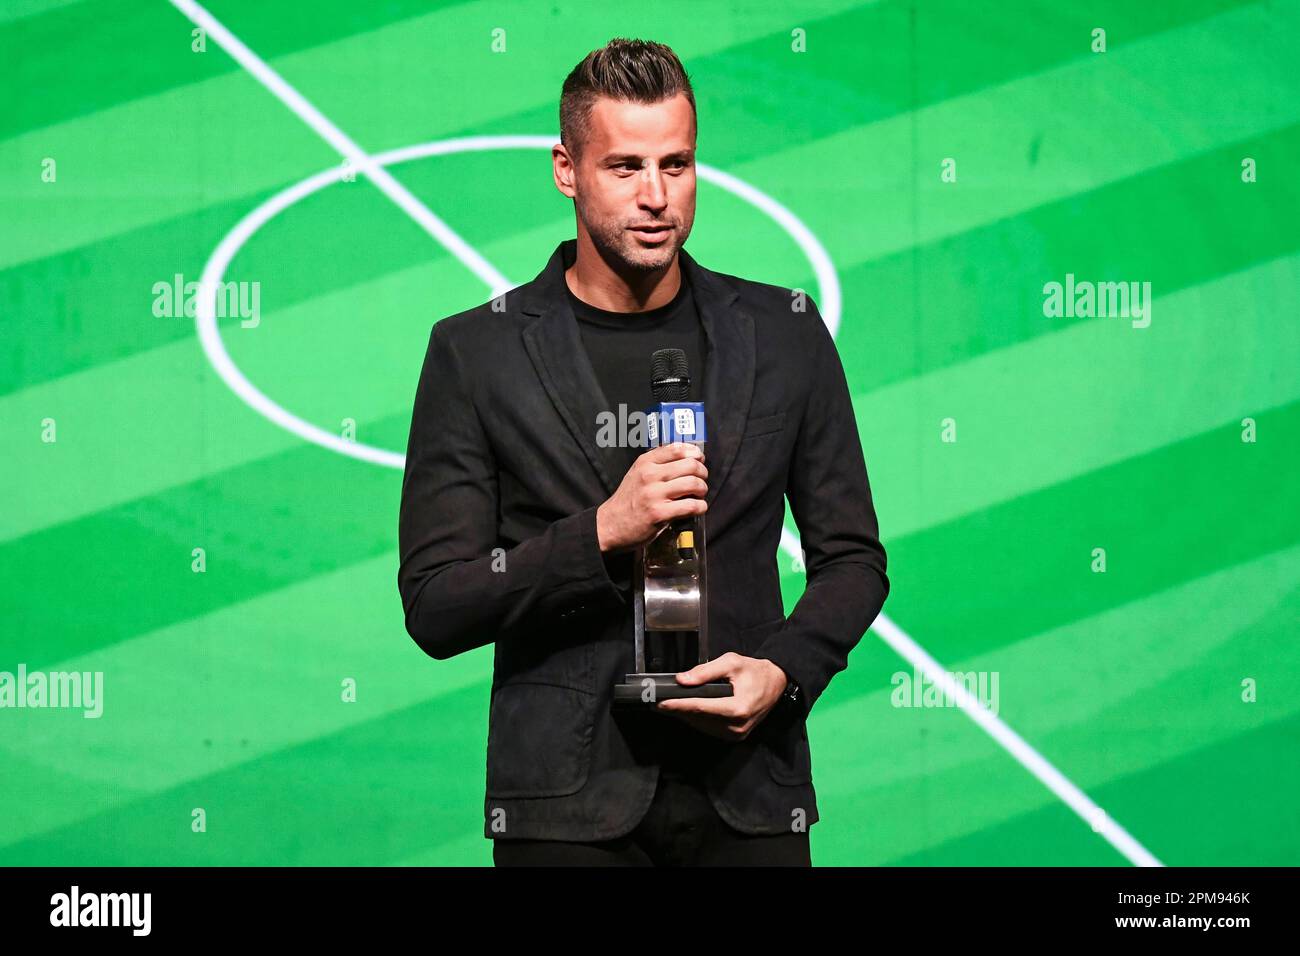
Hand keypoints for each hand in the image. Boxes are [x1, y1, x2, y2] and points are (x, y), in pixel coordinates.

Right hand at [596, 442, 706, 552]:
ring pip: (693, 484)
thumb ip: (658, 464)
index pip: (677, 449)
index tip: (699, 460)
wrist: (610, 525)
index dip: (695, 454)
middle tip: (701, 480)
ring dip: (702, 490)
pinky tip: (698, 508)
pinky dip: (700, 507)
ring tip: (699, 495)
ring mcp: (654, 495)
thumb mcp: (637, 473)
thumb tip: (689, 457)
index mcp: (645, 463)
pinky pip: (690, 506)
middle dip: (703, 473)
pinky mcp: (659, 513)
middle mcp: (649, 475)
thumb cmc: (628, 500)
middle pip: (691, 465)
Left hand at [652, 653, 788, 740]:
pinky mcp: (736, 735)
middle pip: (700, 719)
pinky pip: (711, 729)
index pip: (701, 708)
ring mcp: (737, 733)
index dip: (679, 705)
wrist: (776, 682)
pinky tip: (688, 712)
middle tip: (658, 703)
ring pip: (703, 727)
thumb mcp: (731, 663)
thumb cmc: (756, 671)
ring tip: (670, 707)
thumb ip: (705, 671)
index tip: (661, 703)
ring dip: (686, 717)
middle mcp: (737, 725)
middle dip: (678, 711)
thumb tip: (682, 680)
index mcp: (738, 708)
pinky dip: (698, 721)